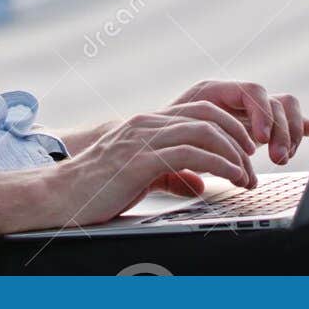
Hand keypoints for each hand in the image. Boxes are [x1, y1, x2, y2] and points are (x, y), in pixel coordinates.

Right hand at [38, 107, 260, 227]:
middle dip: (239, 136)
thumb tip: (197, 182)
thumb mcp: (138, 176)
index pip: (201, 111)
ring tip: (246, 176)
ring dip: (234, 154)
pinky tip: (230, 177)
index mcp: (147, 124)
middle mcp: (147, 123)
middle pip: (209, 113)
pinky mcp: (140, 160)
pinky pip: (191, 154)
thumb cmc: (94, 190)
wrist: (56, 197)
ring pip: (204, 130)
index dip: (230, 127)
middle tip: (252, 163)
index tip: (245, 153)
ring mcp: (142, 139)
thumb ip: (169, 173)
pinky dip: (219, 165)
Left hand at [170, 80, 308, 165]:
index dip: (262, 113)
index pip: (252, 90)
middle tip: (276, 158)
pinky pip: (290, 122)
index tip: (260, 140)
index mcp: (213, 93)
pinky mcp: (261, 129)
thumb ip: (183, 156)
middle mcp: (235, 99)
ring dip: (291, 134)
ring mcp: (250, 113)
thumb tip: (197, 177)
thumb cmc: (158, 144)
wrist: (150, 143)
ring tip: (281, 158)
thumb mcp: (169, 147)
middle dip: (281, 130)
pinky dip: (306, 126)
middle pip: (275, 101)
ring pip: (285, 110)